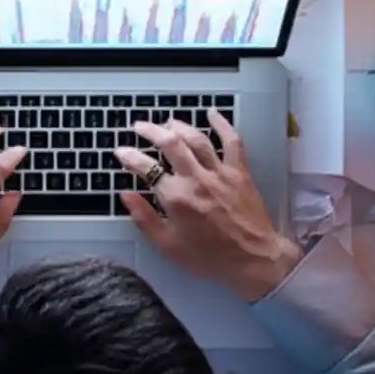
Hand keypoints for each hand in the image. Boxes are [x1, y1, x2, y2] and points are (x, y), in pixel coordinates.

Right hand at [114, 110, 301, 301]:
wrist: (253, 260)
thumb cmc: (208, 257)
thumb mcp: (168, 246)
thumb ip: (144, 218)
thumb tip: (125, 194)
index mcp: (176, 197)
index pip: (146, 168)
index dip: (129, 156)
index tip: (120, 151)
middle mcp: (196, 178)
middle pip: (170, 143)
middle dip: (150, 131)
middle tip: (138, 126)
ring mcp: (220, 172)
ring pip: (197, 139)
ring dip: (179, 126)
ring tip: (167, 122)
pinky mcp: (239, 172)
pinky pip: (232, 141)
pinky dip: (222, 124)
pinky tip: (212, 113)